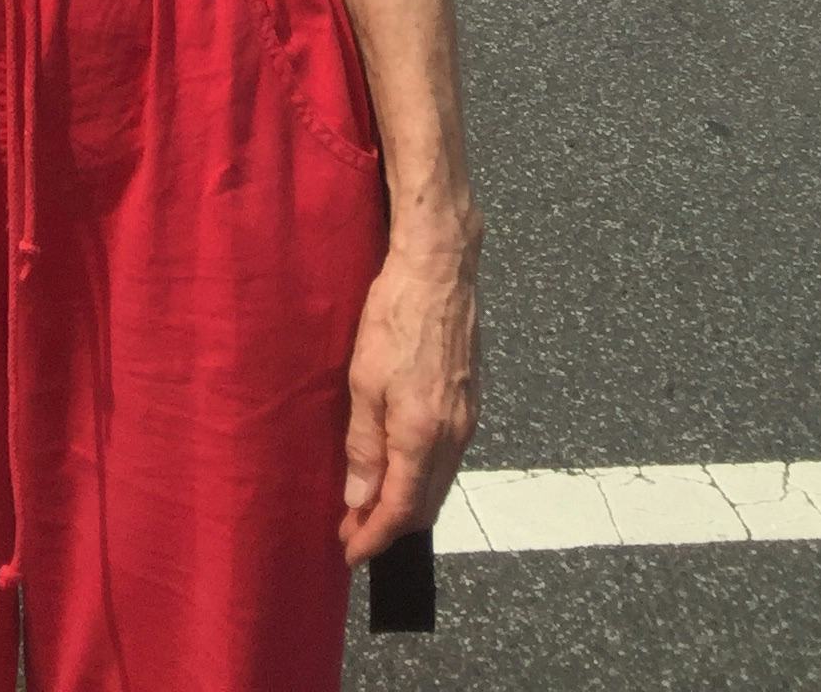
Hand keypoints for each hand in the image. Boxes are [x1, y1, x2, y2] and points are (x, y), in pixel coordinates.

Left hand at [341, 225, 480, 564]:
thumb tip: (359, 501)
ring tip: (370, 504)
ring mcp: (467, 420)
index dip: (374, 537)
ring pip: (438, 483)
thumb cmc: (395, 317)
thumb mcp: (364, 381)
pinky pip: (447, 459)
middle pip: (425, 504)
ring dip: (406, 502)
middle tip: (352, 529)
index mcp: (424, 435)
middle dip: (389, 526)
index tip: (350, 551)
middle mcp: (454, 436)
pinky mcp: (470, 401)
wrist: (439, 270)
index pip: (401, 509)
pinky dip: (422, 476)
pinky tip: (400, 468)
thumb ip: (364, 446)